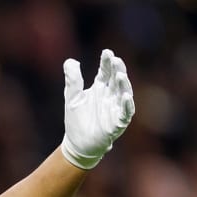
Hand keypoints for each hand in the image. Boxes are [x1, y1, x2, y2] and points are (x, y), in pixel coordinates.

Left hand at [61, 49, 134, 169]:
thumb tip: (70, 61)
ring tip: (119, 74)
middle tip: (115, 59)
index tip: (107, 52)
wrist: (77, 143)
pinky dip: (126, 104)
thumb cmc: (76, 120)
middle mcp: (110, 96)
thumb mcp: (72, 97)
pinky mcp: (118, 122)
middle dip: (117, 69)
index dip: (107, 62)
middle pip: (116, 79)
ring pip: (123, 93)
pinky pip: (126, 112)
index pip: (105, 72)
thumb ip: (72, 80)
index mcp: (100, 88)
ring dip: (123, 84)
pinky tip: (124, 96)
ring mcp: (116, 108)